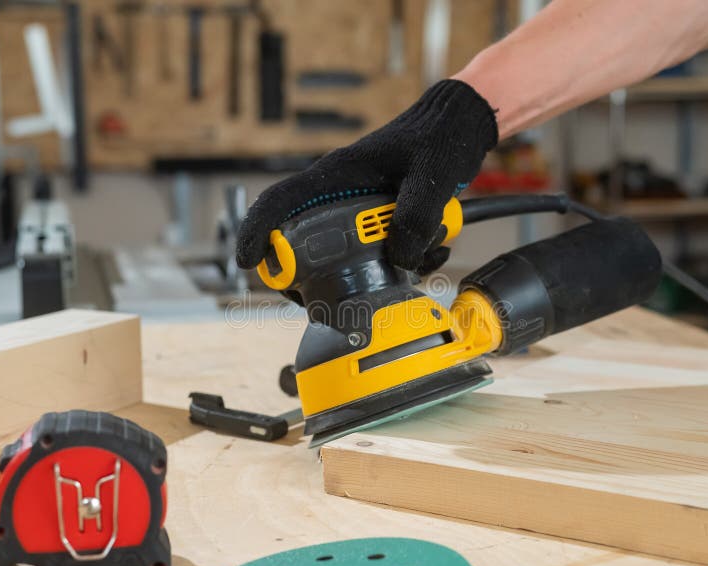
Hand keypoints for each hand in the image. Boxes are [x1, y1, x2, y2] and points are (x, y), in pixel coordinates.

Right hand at [236, 79, 497, 272]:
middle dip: (318, 276)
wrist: (460, 126)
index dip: (256, 230)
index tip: (247, 260)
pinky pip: (378, 253)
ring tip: (415, 264)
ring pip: (346, 255)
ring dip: (376, 272)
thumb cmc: (439, 135)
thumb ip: (417, 214)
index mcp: (338, 174)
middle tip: (338, 298)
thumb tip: (399, 258)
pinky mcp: (380, 220)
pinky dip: (403, 263)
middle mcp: (341, 194)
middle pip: (305, 242)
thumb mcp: (432, 172)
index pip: (280, 200)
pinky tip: (432, 254)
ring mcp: (359, 209)